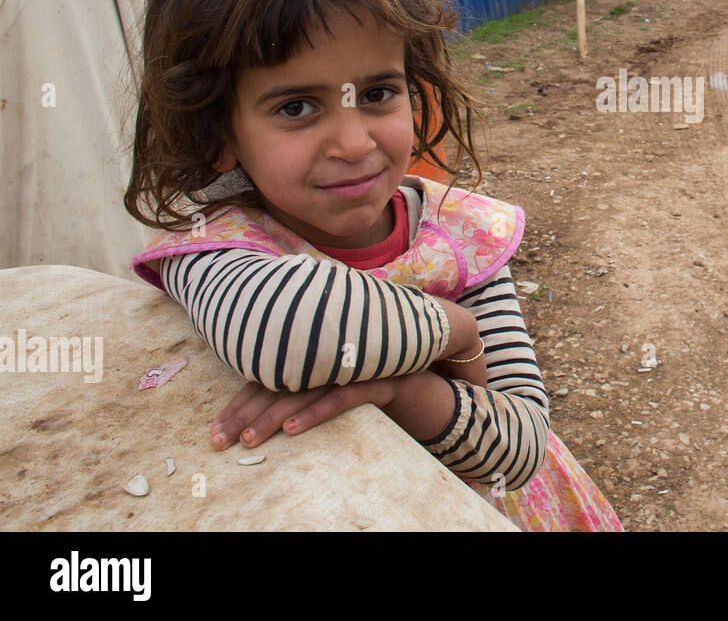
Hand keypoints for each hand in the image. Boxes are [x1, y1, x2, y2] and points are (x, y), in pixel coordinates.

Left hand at [210, 372, 456, 449]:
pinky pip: (343, 396)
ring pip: (307, 390)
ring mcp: (360, 365)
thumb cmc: (386, 405)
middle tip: (218, 440)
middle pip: (281, 383)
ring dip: (273, 417)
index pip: (272, 378)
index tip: (216, 430)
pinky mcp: (383, 379)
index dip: (241, 403)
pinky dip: (316, 413)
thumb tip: (260, 419)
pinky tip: (294, 432)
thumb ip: (308, 396)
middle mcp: (336, 356)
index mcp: (321, 359)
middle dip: (245, 414)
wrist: (442, 400)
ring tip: (249, 439)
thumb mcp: (342, 398)